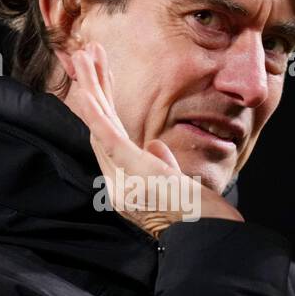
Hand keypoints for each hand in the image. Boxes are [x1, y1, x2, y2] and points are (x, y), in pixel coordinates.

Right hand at [65, 41, 242, 238]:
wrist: (211, 241)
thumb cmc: (202, 219)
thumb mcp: (178, 187)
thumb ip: (161, 164)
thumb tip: (154, 145)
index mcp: (128, 187)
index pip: (109, 138)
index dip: (103, 105)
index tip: (102, 75)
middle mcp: (118, 185)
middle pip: (99, 127)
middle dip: (93, 87)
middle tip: (86, 54)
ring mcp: (123, 181)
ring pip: (100, 125)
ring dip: (91, 87)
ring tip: (83, 55)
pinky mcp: (134, 173)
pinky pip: (109, 138)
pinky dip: (96, 113)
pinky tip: (86, 91)